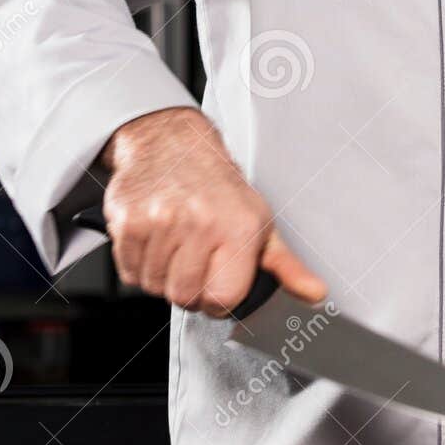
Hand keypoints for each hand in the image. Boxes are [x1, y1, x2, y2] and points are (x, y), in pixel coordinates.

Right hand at [99, 107, 327, 315]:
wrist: (173, 144)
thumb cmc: (220, 190)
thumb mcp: (260, 224)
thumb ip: (286, 265)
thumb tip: (315, 293)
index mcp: (240, 227)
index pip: (223, 299)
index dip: (218, 298)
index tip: (217, 282)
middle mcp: (201, 222)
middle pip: (185, 297)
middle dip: (189, 287)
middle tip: (194, 258)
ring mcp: (162, 221)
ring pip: (155, 287)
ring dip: (162, 276)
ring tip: (174, 245)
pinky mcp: (129, 222)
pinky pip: (130, 272)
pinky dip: (139, 264)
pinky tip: (154, 240)